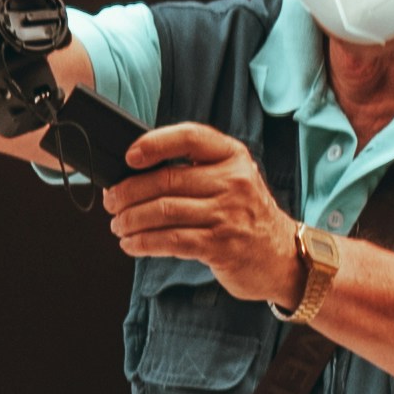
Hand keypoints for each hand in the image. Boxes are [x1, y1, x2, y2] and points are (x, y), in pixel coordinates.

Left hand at [109, 120, 305, 307]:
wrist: (282, 257)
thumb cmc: (246, 216)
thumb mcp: (232, 181)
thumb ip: (196, 171)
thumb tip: (137, 172)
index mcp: (232, 156)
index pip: (189, 137)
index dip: (154, 143)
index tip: (128, 157)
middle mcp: (232, 181)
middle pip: (167, 180)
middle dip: (129, 192)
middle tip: (111, 201)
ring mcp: (228, 215)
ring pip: (164, 211)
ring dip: (131, 219)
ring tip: (117, 225)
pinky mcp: (221, 246)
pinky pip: (171, 240)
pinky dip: (144, 242)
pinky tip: (131, 244)